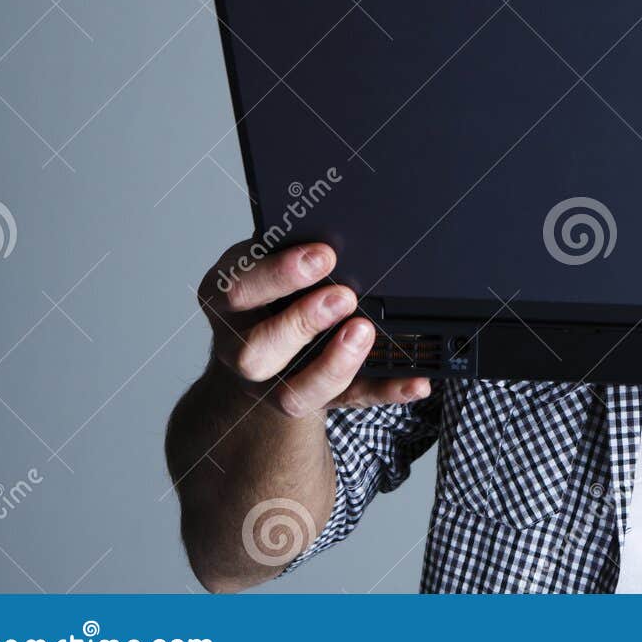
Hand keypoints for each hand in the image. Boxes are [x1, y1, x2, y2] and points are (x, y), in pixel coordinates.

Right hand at [196, 240, 428, 417]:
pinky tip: (415, 381)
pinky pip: (348, 404)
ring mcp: (270, 383)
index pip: (237, 290)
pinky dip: (384, 391)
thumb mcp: (268, 255)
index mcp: (226, 300)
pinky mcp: (310, 401)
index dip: (279, 275)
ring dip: (334, 366)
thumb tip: (336, 237)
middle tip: (345, 297)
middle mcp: (239, 348)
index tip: (324, 255)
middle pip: (253, 353)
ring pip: (290, 394)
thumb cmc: (270, 283)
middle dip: (301, 324)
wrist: (259, 333)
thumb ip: (291, 248)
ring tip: (366, 332)